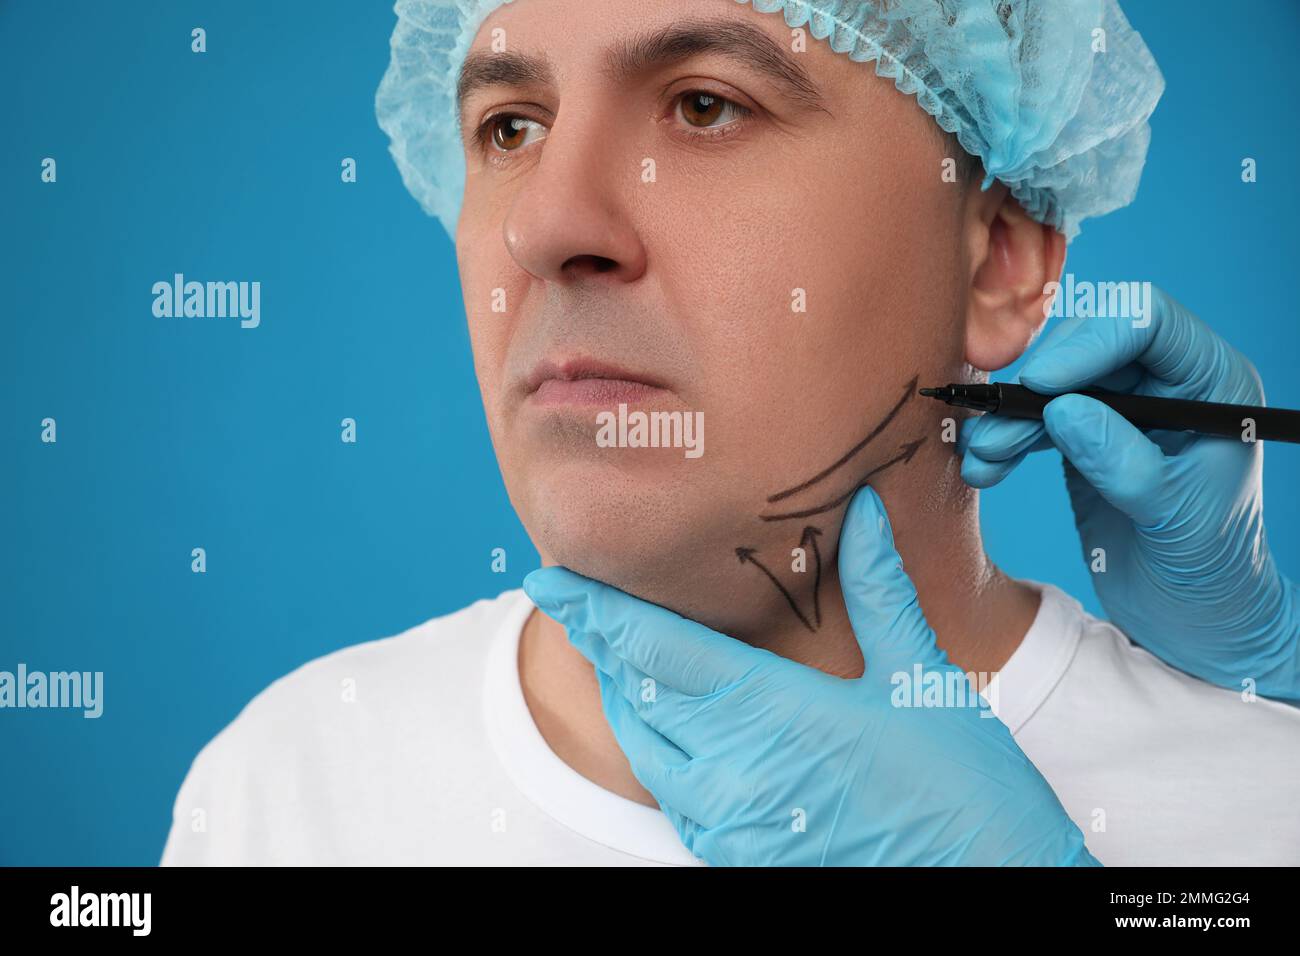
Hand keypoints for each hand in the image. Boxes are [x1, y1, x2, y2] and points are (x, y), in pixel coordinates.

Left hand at [523, 487, 1098, 866]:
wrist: (989, 883)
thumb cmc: (962, 785)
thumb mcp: (919, 677)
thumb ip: (878, 589)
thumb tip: (862, 510)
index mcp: (766, 711)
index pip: (650, 647)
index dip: (590, 609)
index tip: (545, 578)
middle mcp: (728, 770)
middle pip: (631, 695)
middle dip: (603, 646)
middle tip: (583, 605)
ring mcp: (726, 822)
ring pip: (643, 749)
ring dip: (627, 699)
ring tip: (622, 657)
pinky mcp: (734, 858)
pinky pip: (673, 797)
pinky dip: (660, 752)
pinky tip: (678, 729)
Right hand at [961, 285, 1298, 702]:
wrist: (1191, 617)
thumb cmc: (1208, 568)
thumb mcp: (1174, 514)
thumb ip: (1122, 460)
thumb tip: (1062, 409)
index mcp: (1213, 382)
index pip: (1147, 322)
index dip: (1089, 342)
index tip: (1041, 385)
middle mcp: (1168, 382)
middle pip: (1087, 344)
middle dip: (1036, 384)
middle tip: (997, 426)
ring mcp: (1123, 408)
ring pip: (1054, 382)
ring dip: (1010, 416)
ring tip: (981, 457)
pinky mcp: (1085, 437)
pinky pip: (1037, 419)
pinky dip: (1006, 440)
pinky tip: (984, 467)